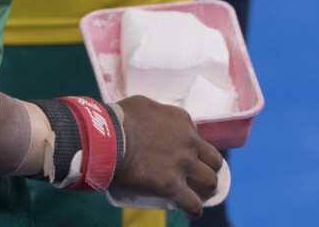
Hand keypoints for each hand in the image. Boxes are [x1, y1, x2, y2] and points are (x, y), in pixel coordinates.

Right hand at [111, 96, 222, 219]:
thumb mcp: (142, 105)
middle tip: (195, 174)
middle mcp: (189, 142)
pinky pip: (193, 204)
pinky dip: (194, 210)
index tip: (179, 153)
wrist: (106, 138)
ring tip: (196, 193)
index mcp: (182, 121)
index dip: (191, 147)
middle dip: (207, 168)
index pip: (196, 137)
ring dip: (205, 188)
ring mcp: (183, 165)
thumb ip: (154, 113)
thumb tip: (150, 123)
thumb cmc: (117, 118)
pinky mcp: (173, 186)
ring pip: (210, 182)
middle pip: (213, 160)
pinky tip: (190, 212)